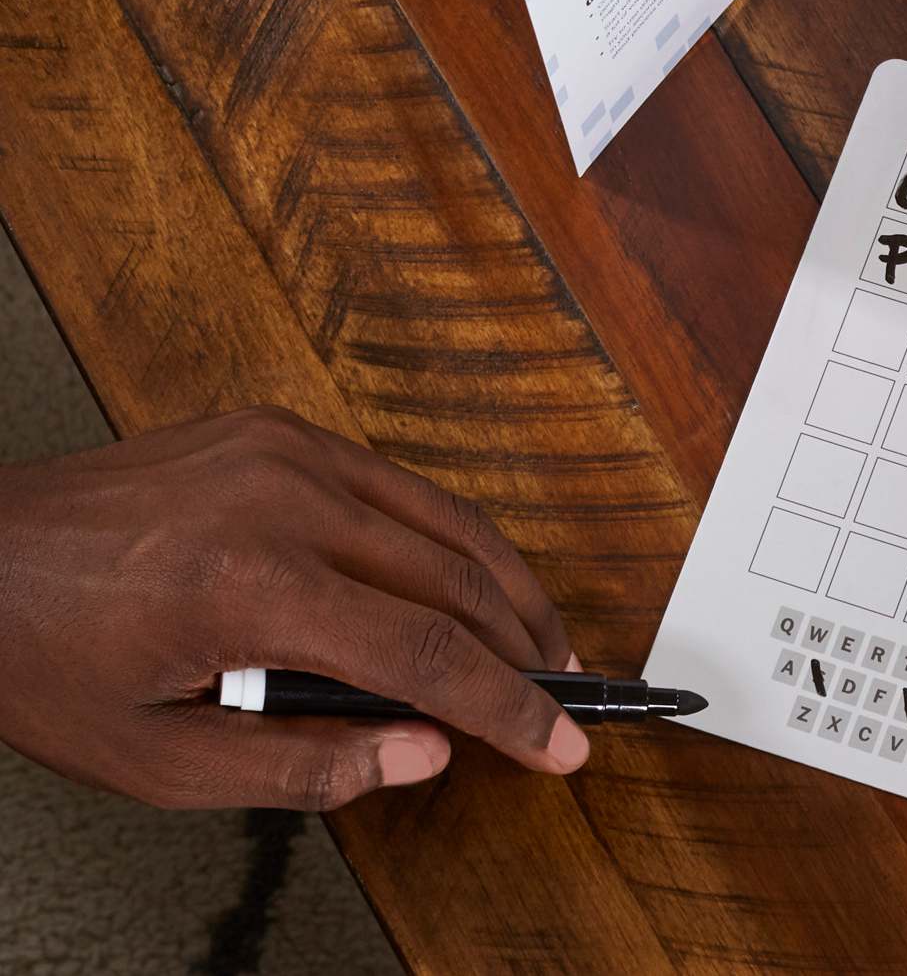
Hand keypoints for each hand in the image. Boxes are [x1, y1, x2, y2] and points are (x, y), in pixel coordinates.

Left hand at [0, 406, 586, 808]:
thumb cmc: (40, 656)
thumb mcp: (158, 760)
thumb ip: (306, 767)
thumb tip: (423, 754)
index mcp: (250, 584)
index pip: (428, 653)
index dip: (510, 708)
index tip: (560, 744)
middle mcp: (281, 500)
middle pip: (459, 581)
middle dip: (527, 651)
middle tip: (562, 703)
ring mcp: (285, 452)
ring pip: (447, 523)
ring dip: (508, 590)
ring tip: (540, 648)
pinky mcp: (280, 431)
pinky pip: (401, 488)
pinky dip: (453, 541)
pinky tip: (470, 583)